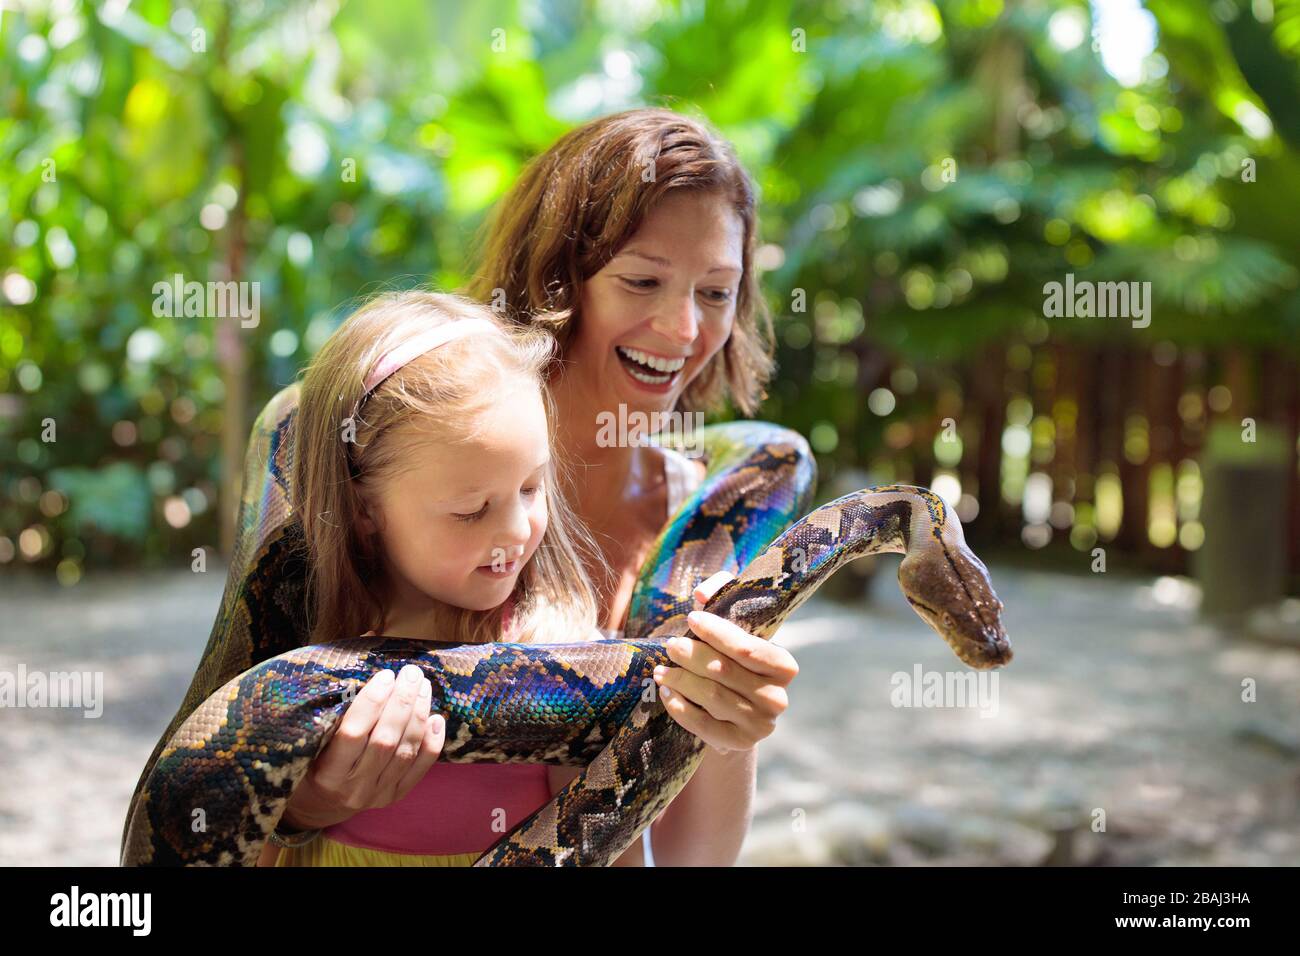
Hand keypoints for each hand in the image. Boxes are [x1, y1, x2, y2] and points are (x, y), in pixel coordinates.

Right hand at [280, 664, 444, 829]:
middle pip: (385, 741)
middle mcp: (354, 787)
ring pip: (405, 751)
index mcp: (327, 773)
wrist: (320, 804)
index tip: (385, 675)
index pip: (352, 734)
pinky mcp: (396, 796)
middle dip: (402, 702)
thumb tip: (371, 651)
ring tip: (423, 688)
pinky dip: (432, 742)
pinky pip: (420, 768)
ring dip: (418, 716)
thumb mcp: (314, 739)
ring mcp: (377, 794)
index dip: (372, 702)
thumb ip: (338, 705)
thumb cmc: (313, 760)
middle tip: (411, 673)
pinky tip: (436, 718)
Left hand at [652, 573, 797, 753]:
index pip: (747, 648)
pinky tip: (666, 693)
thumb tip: (703, 594)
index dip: (717, 633)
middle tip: (670, 645)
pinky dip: (681, 708)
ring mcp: (761, 724)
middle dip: (692, 655)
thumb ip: (723, 595)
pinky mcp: (740, 743)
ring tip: (660, 669)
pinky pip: (704, 725)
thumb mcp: (732, 626)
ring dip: (681, 680)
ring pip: (712, 697)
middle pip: (725, 672)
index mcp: (783, 665)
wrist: (734, 709)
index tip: (691, 618)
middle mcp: (777, 697)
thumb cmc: (731, 658)